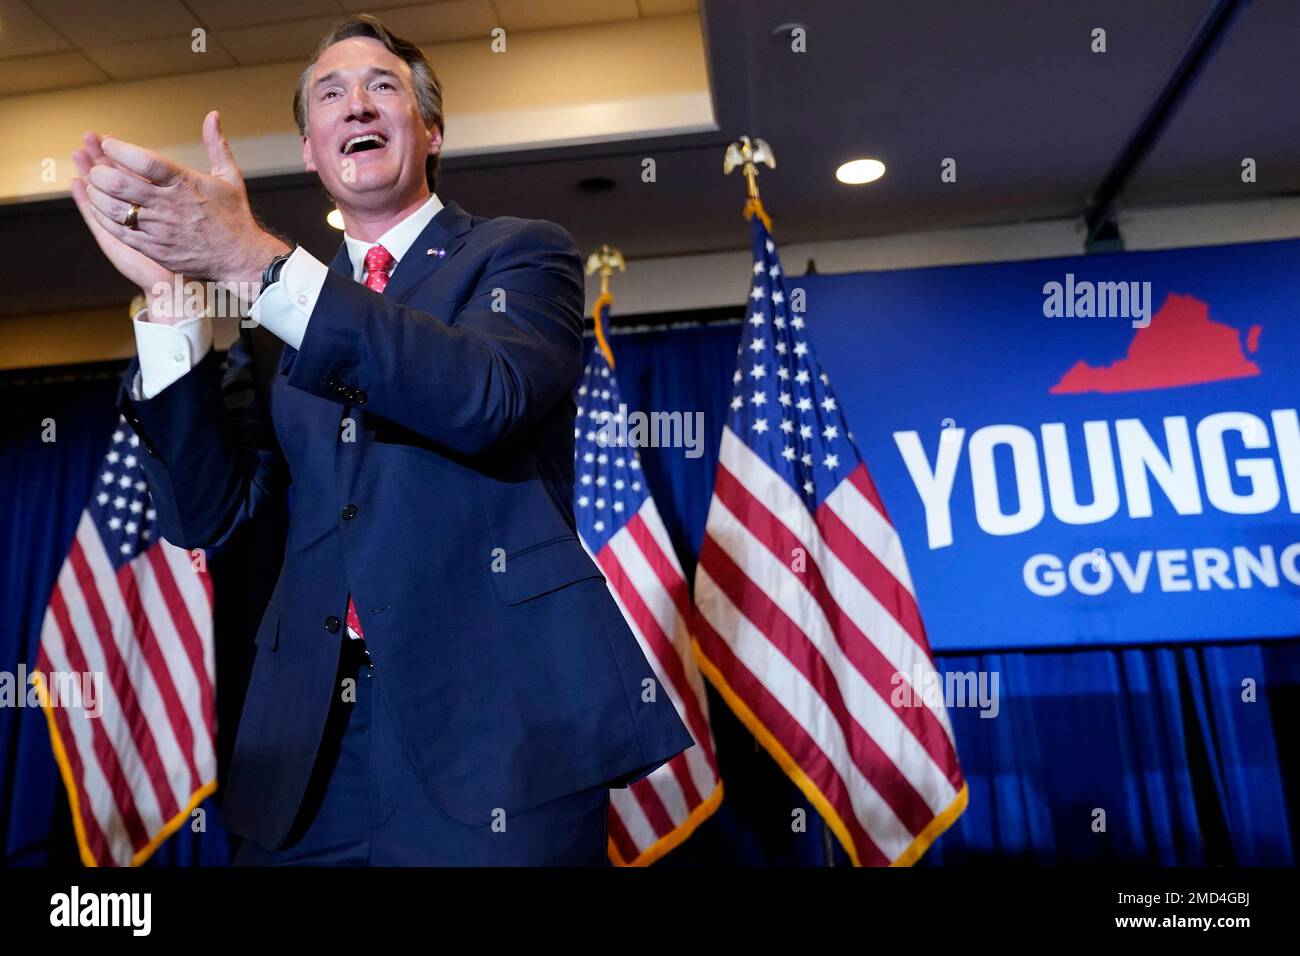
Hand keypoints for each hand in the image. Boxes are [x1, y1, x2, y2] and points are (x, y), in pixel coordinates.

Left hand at [81, 111, 288, 288]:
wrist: (241, 258)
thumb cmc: (235, 216)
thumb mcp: (230, 176)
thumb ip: (216, 145)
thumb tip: (213, 116)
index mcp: (185, 183)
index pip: (143, 161)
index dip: (119, 150)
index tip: (110, 144)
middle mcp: (169, 205)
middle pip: (120, 184)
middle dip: (101, 173)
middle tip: (99, 168)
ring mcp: (160, 228)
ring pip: (114, 208)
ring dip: (98, 195)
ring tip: (97, 187)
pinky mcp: (154, 248)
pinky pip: (119, 231)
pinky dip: (104, 217)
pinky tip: (102, 209)